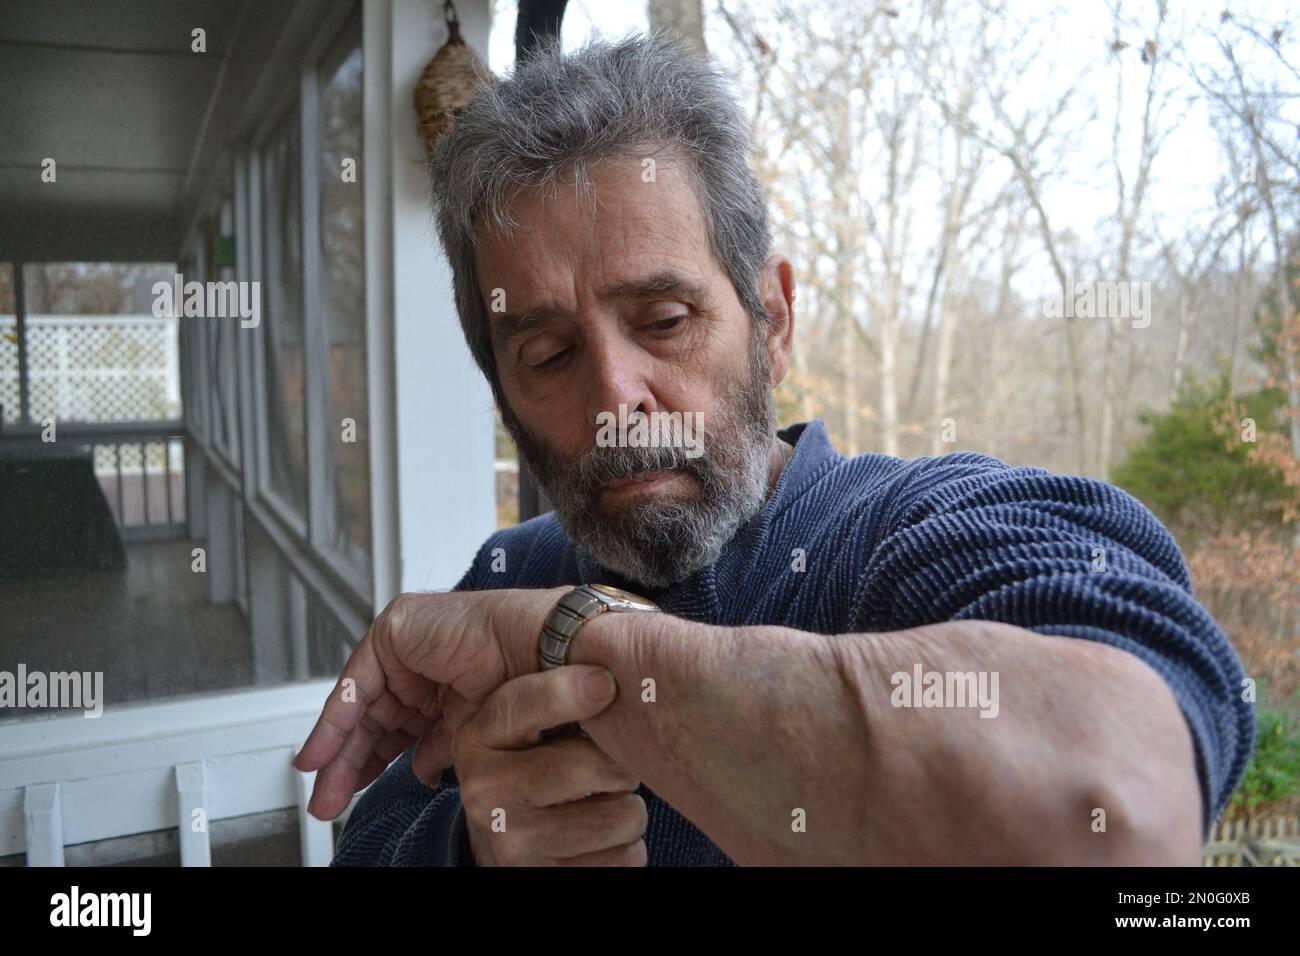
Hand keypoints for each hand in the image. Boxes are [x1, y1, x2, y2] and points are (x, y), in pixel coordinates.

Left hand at [292, 586, 570, 819]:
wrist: (537, 653)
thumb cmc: (523, 684)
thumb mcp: (469, 733)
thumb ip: (437, 751)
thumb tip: (421, 773)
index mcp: (442, 687)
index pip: (397, 729)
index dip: (373, 762)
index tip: (350, 791)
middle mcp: (422, 666)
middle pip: (373, 718)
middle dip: (349, 762)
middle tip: (328, 799)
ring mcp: (407, 647)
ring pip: (359, 703)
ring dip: (337, 747)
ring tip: (321, 784)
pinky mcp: (395, 631)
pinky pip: (356, 681)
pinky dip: (335, 719)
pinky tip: (322, 751)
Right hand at [455, 665, 646, 865]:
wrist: (501, 839)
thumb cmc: (532, 763)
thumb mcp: (521, 726)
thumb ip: (553, 692)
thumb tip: (613, 670)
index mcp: (479, 738)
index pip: (521, 705)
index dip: (569, 691)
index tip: (607, 682)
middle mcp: (486, 790)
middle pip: (586, 766)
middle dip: (619, 764)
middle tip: (611, 767)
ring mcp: (512, 841)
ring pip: (621, 816)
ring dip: (628, 809)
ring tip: (604, 803)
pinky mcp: (542, 877)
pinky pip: (626, 858)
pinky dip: (628, 847)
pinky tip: (601, 839)